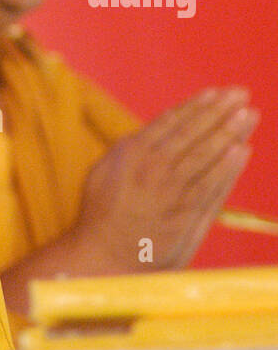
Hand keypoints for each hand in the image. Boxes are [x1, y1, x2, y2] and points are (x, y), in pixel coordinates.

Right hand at [73, 87, 257, 269]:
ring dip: (231, 133)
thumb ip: (131, 148)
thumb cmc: (100, 213)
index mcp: (134, 151)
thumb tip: (154, 131)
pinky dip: (229, 169)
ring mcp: (174, 193)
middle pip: (195, 134)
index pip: (173, 121)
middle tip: (241, 94)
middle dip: (220, 112)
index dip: (197, 105)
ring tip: (249, 114)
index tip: (216, 92)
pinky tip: (243, 150)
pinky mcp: (188, 217)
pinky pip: (213, 188)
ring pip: (208, 156)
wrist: (105, 257)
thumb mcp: (103, 170)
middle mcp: (156, 167)